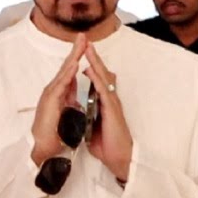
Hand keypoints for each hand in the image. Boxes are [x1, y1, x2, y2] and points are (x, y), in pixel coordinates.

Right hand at [30, 33, 85, 165]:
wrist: (44, 146)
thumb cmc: (55, 131)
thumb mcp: (68, 111)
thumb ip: (71, 98)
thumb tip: (78, 90)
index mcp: (60, 91)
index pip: (70, 70)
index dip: (78, 56)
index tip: (86, 44)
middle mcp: (54, 89)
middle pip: (66, 66)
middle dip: (75, 51)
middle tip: (83, 35)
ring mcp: (50, 94)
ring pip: (63, 72)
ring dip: (72, 58)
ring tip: (80, 44)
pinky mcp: (49, 101)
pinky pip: (60, 84)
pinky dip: (67, 74)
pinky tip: (74, 65)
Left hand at [82, 42, 132, 181]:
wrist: (118, 157)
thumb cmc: (106, 143)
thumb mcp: (91, 124)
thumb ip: (86, 113)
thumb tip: (79, 109)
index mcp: (103, 101)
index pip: (96, 78)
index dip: (90, 64)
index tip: (81, 52)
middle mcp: (109, 98)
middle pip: (101, 73)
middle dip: (93, 57)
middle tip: (85, 41)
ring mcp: (112, 102)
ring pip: (104, 77)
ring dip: (95, 62)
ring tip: (88, 48)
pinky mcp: (112, 109)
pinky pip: (104, 90)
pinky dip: (97, 78)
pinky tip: (91, 69)